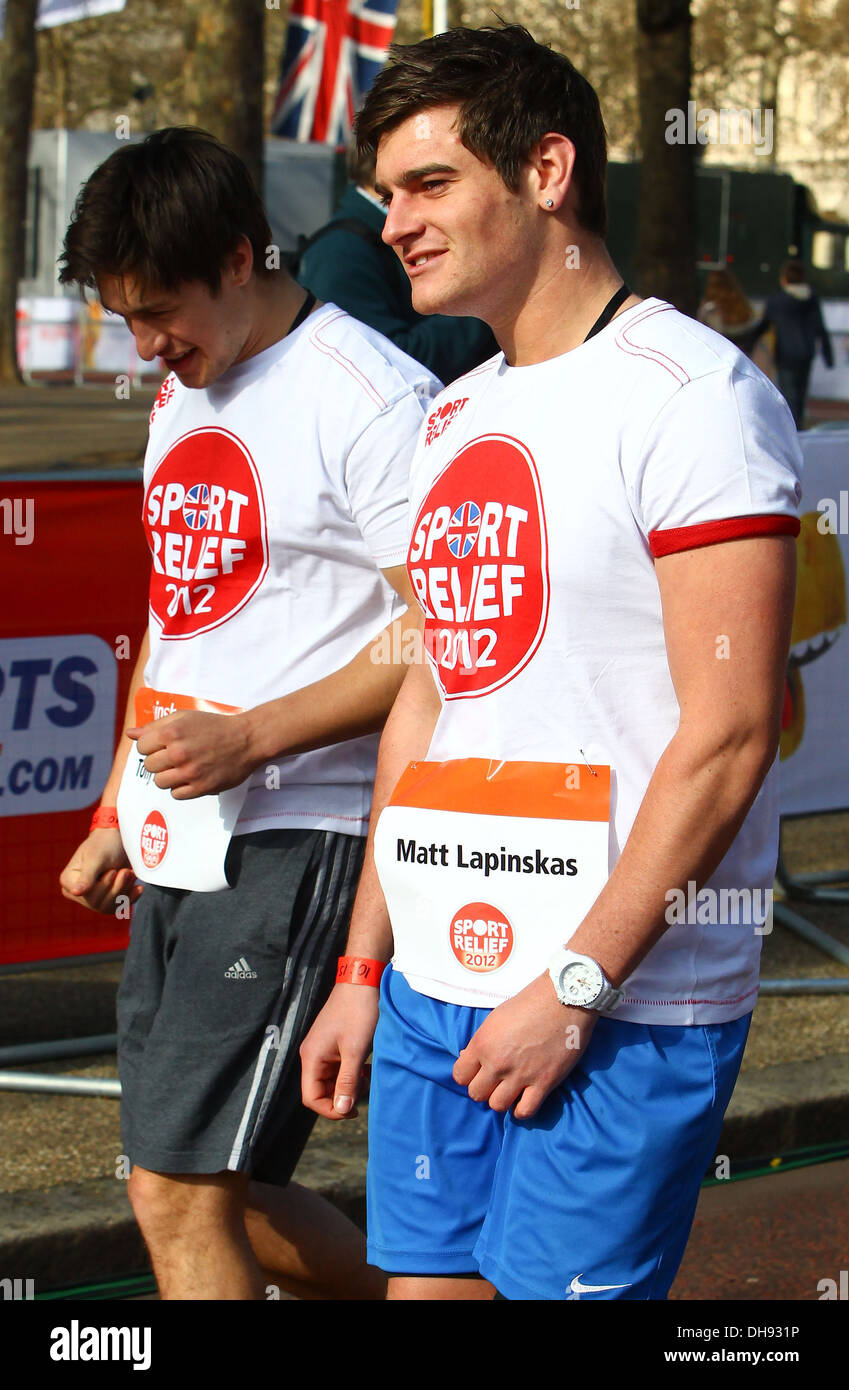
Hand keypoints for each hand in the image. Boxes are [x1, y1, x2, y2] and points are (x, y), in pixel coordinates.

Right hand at [59, 828, 142, 914]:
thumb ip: (87, 876)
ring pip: (109, 906)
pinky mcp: (106, 899)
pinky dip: (130, 898)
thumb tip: (75, 892)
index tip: (113, 871)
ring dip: (124, 891)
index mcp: (68, 882)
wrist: (118, 839)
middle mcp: (77, 892)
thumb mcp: (96, 858)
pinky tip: (138, 888)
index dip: (104, 885)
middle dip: (116, 888)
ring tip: (130, 874)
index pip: (87, 896)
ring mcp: (92, 898)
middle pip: (98, 903)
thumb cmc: (104, 844)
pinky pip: (118, 907)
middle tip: (125, 871)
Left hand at [127, 710, 255, 798]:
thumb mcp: (184, 717)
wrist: (246, 739)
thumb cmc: (214, 726)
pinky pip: (176, 794)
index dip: (150, 746)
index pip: (141, 747)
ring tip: (182, 768)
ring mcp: (190, 772)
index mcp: (172, 733)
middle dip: (159, 761)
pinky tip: (191, 777)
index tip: (163, 745)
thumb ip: (155, 726)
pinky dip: (181, 788)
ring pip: (160, 782)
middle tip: (175, 756)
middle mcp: (179, 753)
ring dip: (168, 776)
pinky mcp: (201, 787)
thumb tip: (130, 734)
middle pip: (150, 766)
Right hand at [300, 982, 379, 1119]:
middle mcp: (312, 1054)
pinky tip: (364, 1067)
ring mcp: (322, 1049)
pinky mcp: (333, 1043)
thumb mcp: (355, 1050)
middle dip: (342, 1096)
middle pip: (321, 1090)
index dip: (331, 1110)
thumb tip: (342, 1110)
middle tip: (364, 1088)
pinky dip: (350, 1072)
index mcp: (311, 1057)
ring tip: (366, 1075)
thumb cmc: (358, 1012)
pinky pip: (337, 1068)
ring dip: (348, 1084)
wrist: (362, 981)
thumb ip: (347, 1082)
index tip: (353, 1110)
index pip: (311, 1098)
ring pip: (331, 1080)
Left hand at [452, 973, 597, 1118]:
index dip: (468, 1075)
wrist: (563, 1000)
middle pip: (476, 1094)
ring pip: (497, 1106)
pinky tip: (524, 1099)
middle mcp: (497, 1062)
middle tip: (495, 1081)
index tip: (478, 1072)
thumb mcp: (495, 1018)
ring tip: (511, 1090)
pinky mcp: (544, 1082)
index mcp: (482, 1043)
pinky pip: (525, 1111)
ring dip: (502, 1099)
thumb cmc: (529, 1003)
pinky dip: (522, 1110)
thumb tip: (470, 1059)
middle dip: (484, 1089)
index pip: (460, 1076)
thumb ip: (482, 1042)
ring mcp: (520, 1074)